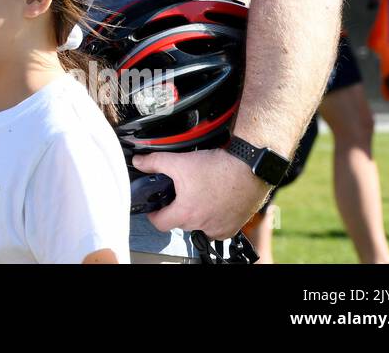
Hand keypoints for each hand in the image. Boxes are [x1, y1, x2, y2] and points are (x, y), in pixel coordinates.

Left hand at [132, 148, 269, 239]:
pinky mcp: (233, 226)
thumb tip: (139, 162)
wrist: (249, 168)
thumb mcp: (180, 161)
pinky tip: (214, 201)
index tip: (155, 207)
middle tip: (179, 193)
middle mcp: (202, 225)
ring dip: (196, 213)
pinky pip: (217, 227)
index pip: (160, 224)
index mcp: (186, 213)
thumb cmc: (219, 168)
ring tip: (198, 195)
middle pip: (180, 222)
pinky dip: (213, 217)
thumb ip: (155, 162)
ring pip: (199, 225)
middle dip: (176, 209)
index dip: (154, 214)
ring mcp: (219, 228)